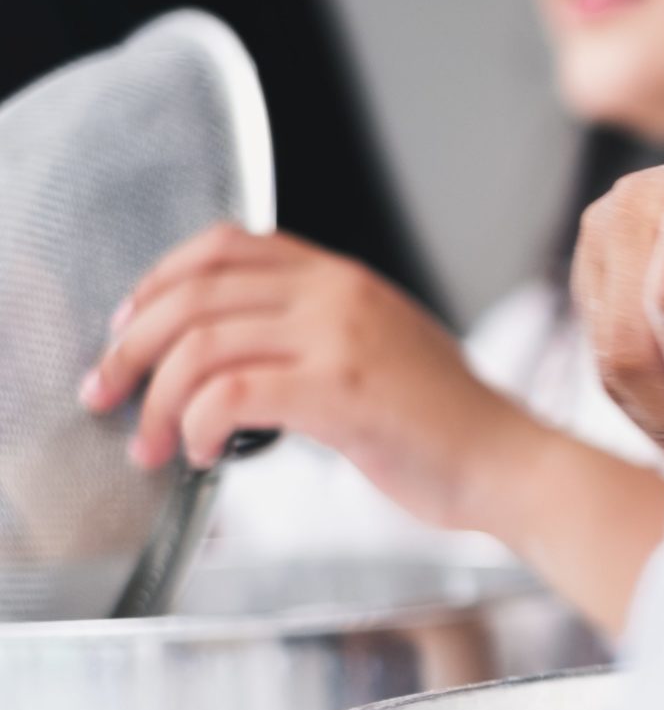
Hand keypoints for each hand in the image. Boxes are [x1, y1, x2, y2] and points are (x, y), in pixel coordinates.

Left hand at [81, 225, 530, 529]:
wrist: (510, 464)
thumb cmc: (447, 427)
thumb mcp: (380, 352)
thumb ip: (316, 333)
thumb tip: (227, 352)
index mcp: (345, 279)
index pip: (226, 244)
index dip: (158, 280)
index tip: (128, 326)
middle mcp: (340, 294)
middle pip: (194, 292)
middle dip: (129, 347)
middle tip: (107, 393)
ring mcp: (341, 338)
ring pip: (201, 344)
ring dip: (156, 401)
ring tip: (154, 444)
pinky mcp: (340, 391)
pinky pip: (229, 394)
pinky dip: (196, 426)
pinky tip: (204, 453)